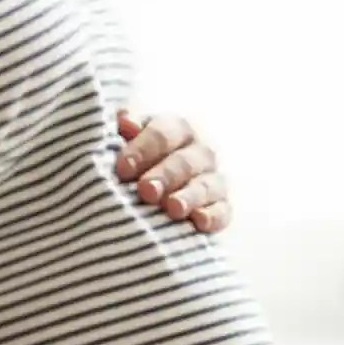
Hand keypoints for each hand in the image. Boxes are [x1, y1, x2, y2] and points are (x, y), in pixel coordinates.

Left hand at [115, 111, 230, 232]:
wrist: (147, 201)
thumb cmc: (131, 167)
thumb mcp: (122, 146)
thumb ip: (121, 133)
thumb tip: (126, 122)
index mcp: (175, 130)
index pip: (164, 132)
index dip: (143, 149)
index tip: (123, 169)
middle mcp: (199, 152)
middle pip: (186, 160)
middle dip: (166, 175)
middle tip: (146, 191)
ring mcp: (213, 180)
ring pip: (207, 185)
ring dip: (190, 196)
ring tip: (173, 209)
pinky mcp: (221, 209)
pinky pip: (222, 211)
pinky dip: (213, 216)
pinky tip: (199, 222)